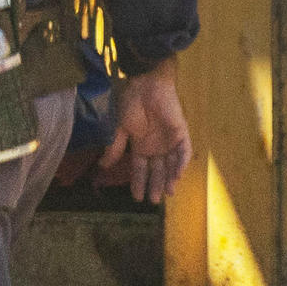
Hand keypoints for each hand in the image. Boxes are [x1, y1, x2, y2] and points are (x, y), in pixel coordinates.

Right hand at [99, 69, 193, 204]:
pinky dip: (181, 163)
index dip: (138, 183)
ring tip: (167, 193)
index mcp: (141, 145)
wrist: (146, 84)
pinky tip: (177, 175)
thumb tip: (103, 165)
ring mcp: (169, 140)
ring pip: (171, 164)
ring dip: (170, 179)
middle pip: (157, 171)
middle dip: (155, 185)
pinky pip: (184, 151)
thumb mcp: (120, 128)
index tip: (136, 198)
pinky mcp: (181, 133)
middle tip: (154, 201)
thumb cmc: (131, 102)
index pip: (141, 169)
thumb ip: (115, 147)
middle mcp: (156, 146)